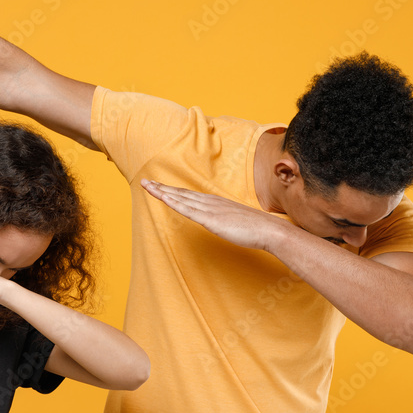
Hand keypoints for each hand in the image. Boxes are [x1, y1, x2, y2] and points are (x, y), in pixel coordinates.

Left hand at [140, 179, 286, 251]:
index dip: (171, 190)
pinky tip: (162, 197)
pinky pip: (187, 209)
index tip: (157, 186)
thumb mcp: (234, 221)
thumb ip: (223, 219)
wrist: (269, 230)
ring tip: (146, 186)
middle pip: (180, 193)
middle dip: (161, 187)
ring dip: (162, 191)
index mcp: (214, 202)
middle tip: (144, 182)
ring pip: (180, 198)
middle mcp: (209, 202)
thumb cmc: (254, 228)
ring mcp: (209, 209)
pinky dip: (173, 202)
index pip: (188, 195)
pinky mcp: (210, 219)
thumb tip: (218, 222)